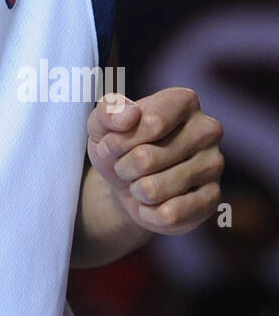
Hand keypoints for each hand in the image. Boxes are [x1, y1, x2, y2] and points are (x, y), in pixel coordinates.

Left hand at [86, 88, 223, 235]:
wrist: (128, 183)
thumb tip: (131, 115)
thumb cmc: (119, 146)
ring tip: (139, 183)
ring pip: (154, 189)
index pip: (150, 123)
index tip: (112, 144)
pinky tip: (152, 204)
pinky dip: (148, 213)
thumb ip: (107, 111)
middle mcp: (207, 129)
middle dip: (124, 167)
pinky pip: (169, 215)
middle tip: (126, 166)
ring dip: (135, 190)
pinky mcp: (213, 198)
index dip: (119, 141)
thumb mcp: (101, 124)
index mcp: (183, 101)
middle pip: (146, 158)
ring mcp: (214, 164)